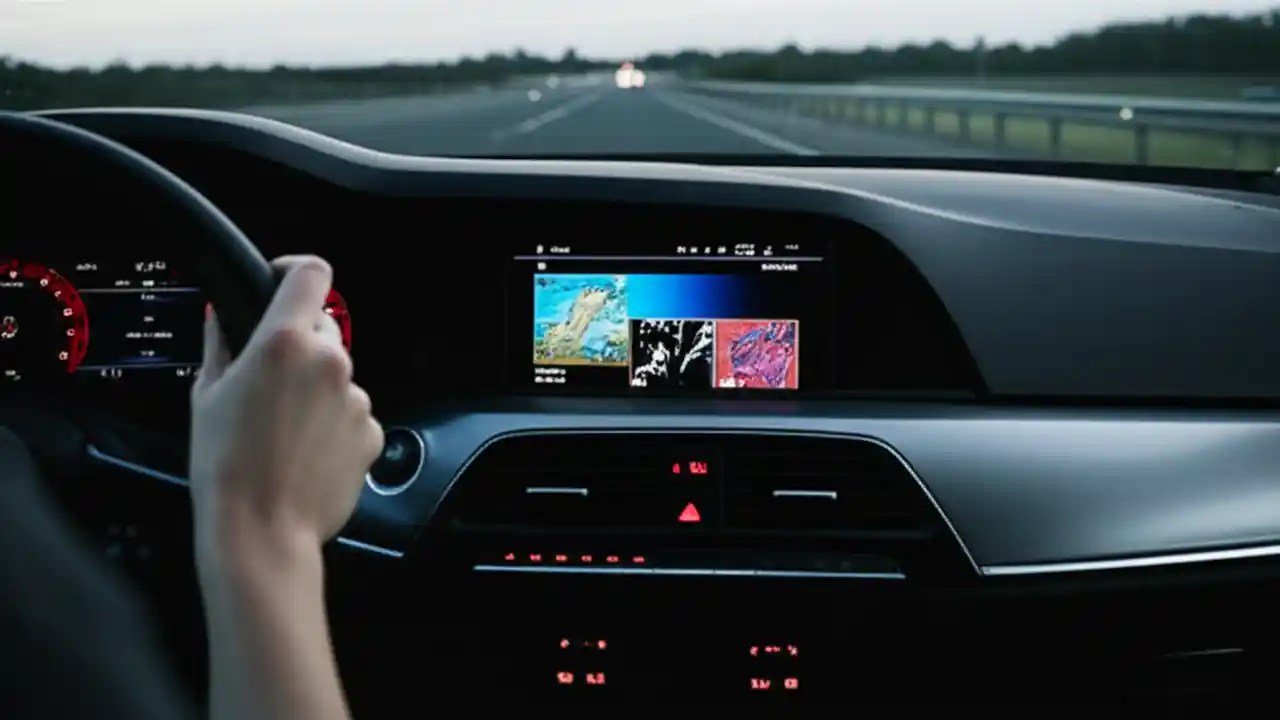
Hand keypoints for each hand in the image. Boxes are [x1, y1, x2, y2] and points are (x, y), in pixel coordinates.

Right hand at [189, 256, 382, 564]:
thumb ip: (221, 343)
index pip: (312, 273)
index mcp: (285, 341)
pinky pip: (352, 415)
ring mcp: (356, 398)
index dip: (296, 271)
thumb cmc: (225, 467)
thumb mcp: (206, 394)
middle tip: (269, 381)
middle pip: (324, 328)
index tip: (282, 281)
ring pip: (338, 376)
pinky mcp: (372, 431)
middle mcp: (329, 362)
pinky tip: (305, 452)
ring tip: (283, 430)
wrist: (261, 532)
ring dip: (316, 391)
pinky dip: (334, 426)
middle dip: (300, 345)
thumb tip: (221, 315)